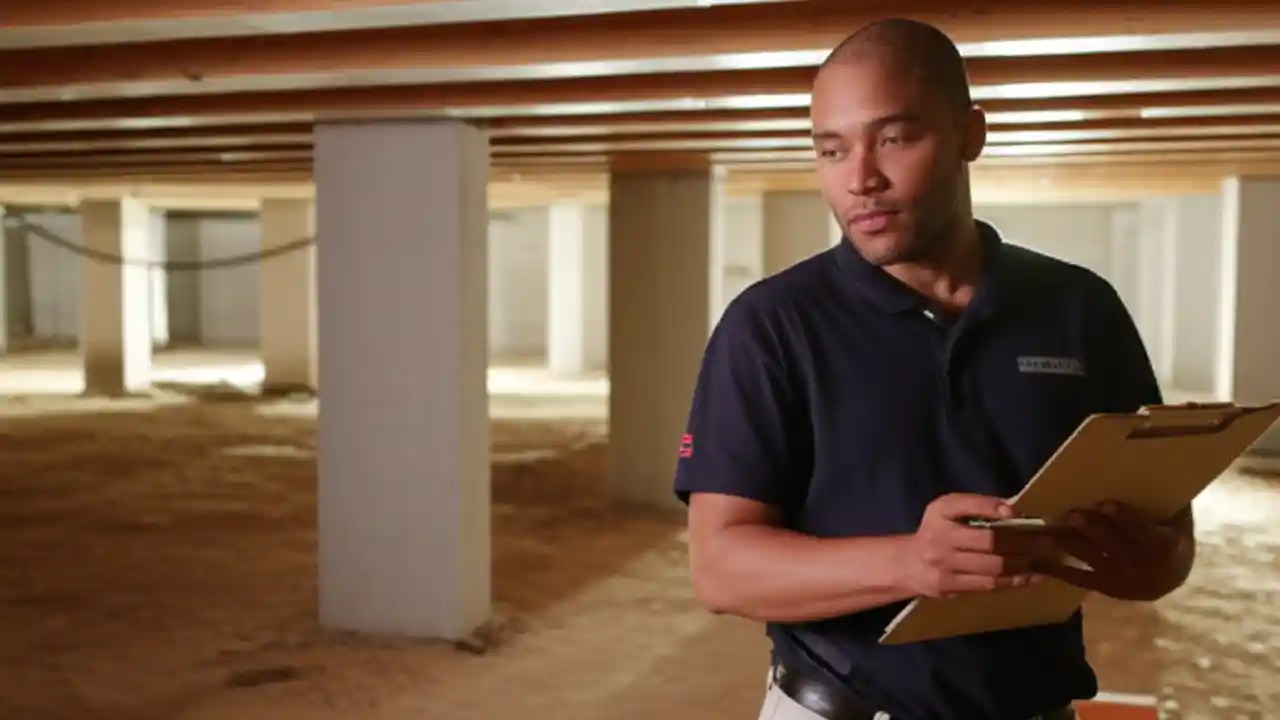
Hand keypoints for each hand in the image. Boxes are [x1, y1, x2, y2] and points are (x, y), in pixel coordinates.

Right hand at [906, 493, 1055, 597]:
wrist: (908, 564)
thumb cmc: (935, 530)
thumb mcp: (947, 508)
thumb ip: (975, 504)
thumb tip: (1011, 509)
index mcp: (940, 514)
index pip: (968, 506)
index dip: (993, 508)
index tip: (1017, 513)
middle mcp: (940, 540)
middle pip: (990, 542)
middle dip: (1023, 542)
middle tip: (1049, 541)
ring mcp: (946, 567)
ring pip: (993, 567)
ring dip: (1024, 564)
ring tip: (1045, 559)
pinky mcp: (952, 588)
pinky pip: (990, 585)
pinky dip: (1015, 581)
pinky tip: (1033, 576)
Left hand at [1038, 501, 1186, 600]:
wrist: (1171, 580)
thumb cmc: (1172, 540)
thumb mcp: (1178, 522)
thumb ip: (1172, 502)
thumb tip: (1164, 467)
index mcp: (1163, 546)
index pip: (1143, 532)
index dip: (1125, 519)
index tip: (1106, 504)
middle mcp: (1141, 565)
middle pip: (1112, 545)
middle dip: (1091, 530)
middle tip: (1070, 514)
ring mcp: (1120, 579)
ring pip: (1091, 559)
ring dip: (1067, 546)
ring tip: (1043, 535)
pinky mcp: (1104, 588)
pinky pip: (1078, 579)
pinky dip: (1056, 571)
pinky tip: (1035, 562)